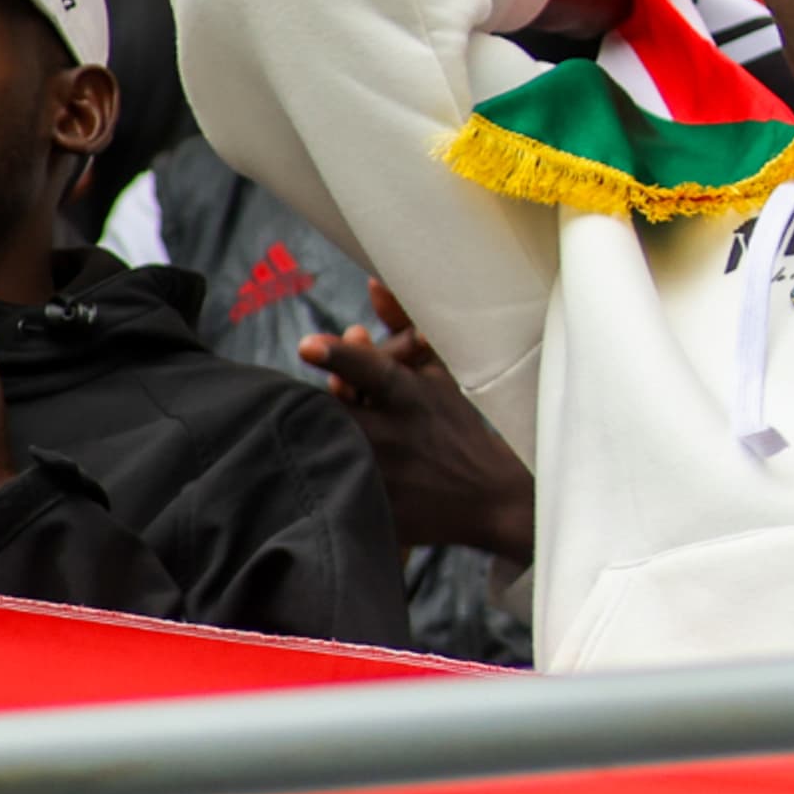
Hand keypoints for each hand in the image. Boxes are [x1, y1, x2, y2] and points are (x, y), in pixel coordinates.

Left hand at [304, 282, 534, 561]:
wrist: (486, 497)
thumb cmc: (453, 424)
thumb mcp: (436, 373)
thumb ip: (403, 326)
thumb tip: (372, 283)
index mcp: (409, 397)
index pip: (370, 371)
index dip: (340, 356)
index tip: (307, 344)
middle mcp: (391, 434)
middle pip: (332, 411)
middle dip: (317, 402)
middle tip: (319, 398)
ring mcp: (379, 476)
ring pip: (325, 447)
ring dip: (314, 433)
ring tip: (323, 429)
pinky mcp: (371, 510)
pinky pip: (329, 489)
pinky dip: (319, 473)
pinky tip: (321, 467)